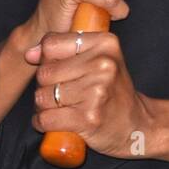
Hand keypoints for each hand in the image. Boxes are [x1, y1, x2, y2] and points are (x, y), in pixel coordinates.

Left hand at [24, 30, 153, 158]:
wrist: (138, 125)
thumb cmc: (112, 91)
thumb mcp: (99, 60)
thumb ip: (64, 51)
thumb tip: (29, 53)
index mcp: (106, 43)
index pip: (52, 43)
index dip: (45, 59)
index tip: (56, 71)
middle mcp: (103, 65)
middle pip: (44, 72)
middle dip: (45, 86)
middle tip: (61, 94)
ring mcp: (97, 92)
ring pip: (43, 96)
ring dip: (43, 107)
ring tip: (60, 108)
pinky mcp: (89, 118)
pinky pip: (46, 118)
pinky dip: (43, 123)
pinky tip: (53, 122)